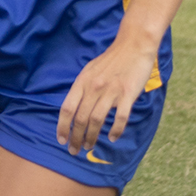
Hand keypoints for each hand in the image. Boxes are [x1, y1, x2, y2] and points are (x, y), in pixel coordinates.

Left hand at [57, 36, 159, 155]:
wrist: (133, 45)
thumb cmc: (110, 60)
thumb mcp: (89, 71)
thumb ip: (82, 88)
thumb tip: (74, 108)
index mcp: (82, 82)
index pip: (67, 109)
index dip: (62, 127)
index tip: (62, 140)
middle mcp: (94, 88)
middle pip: (80, 119)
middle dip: (76, 138)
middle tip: (75, 150)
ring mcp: (111, 91)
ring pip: (97, 121)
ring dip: (91, 137)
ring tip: (89, 146)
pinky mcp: (127, 94)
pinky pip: (120, 117)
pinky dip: (115, 130)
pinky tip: (112, 137)